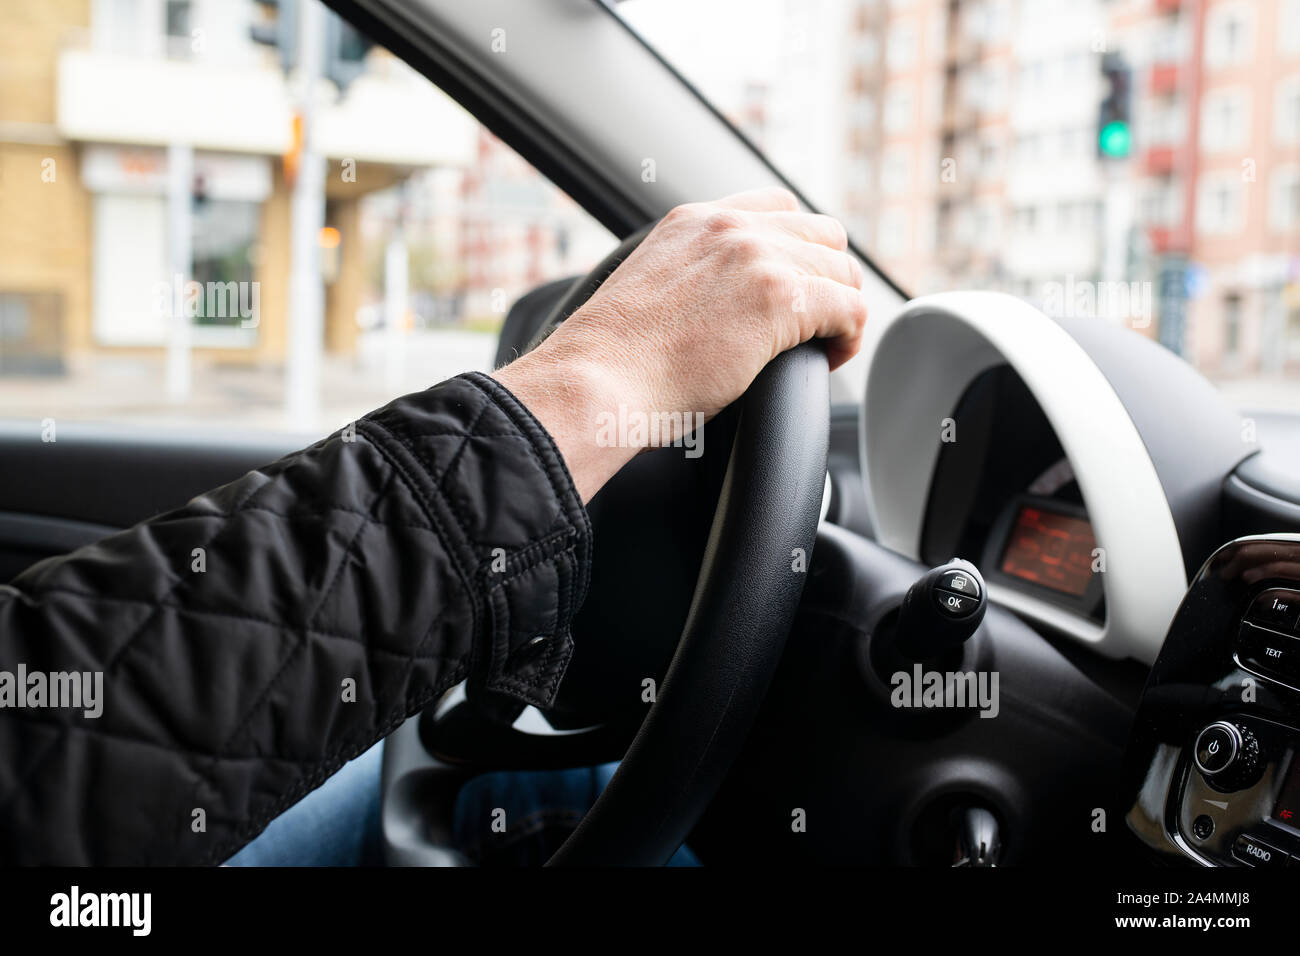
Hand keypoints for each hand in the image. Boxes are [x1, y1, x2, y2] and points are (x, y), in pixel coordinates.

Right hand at [492, 188, 867, 501]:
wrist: (597, 381)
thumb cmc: (611, 362)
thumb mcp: (649, 292)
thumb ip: (687, 279)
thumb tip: (710, 312)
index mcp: (695, 220)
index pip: (778, 207)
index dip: (799, 248)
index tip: (795, 287)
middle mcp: (729, 228)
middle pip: (822, 234)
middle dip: (826, 278)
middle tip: (816, 323)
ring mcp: (757, 258)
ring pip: (842, 270)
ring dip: (840, 308)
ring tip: (823, 344)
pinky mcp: (779, 298)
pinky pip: (850, 308)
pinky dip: (848, 335)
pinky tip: (830, 356)